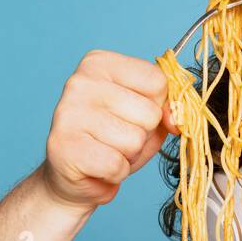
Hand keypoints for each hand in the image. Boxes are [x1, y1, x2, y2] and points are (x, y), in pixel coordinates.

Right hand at [40, 50, 175, 209]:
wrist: (72, 177)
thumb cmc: (111, 142)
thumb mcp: (146, 117)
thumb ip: (168, 109)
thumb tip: (176, 119)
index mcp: (99, 63)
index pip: (157, 80)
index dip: (157, 107)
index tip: (133, 116)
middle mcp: (81, 81)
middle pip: (150, 113)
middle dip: (142, 135)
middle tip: (116, 140)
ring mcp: (69, 111)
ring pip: (135, 140)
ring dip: (128, 155)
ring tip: (107, 152)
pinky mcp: (65, 145)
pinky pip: (116, 164)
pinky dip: (115, 173)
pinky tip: (98, 167)